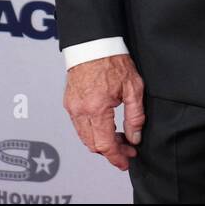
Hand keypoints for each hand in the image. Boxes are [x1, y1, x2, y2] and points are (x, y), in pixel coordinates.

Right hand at [63, 53, 145, 170]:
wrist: (93, 44)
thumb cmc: (114, 61)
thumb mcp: (133, 87)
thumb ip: (135, 115)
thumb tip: (135, 137)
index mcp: (96, 108)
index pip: (105, 144)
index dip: (116, 157)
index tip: (126, 161)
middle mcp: (80, 111)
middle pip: (92, 145)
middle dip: (111, 151)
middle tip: (127, 149)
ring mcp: (72, 107)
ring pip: (84, 137)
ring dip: (101, 142)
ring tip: (120, 138)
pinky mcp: (69, 103)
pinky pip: (79, 126)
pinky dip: (92, 132)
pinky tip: (106, 127)